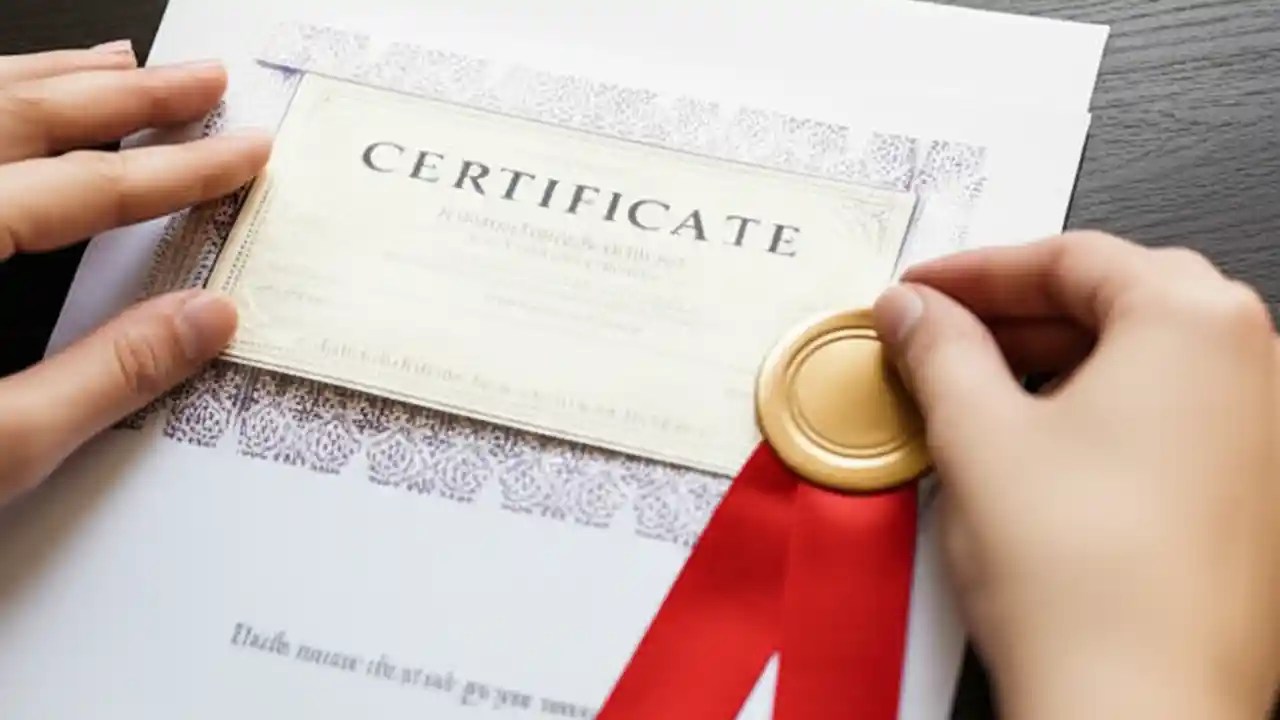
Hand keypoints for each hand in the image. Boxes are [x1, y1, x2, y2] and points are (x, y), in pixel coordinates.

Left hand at [0, 43, 269, 504]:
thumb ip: (108, 376)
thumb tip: (204, 321)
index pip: (84, 189)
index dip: (178, 173)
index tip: (242, 155)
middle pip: (22, 114)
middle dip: (127, 94)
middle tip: (201, 82)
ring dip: (51, 78)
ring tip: (120, 64)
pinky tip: (6, 99)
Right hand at [873, 232, 1278, 718]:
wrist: (1137, 710)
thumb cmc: (1087, 585)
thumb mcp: (977, 435)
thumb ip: (938, 349)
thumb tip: (916, 312)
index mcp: (1194, 323)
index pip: (1069, 257)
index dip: (974, 271)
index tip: (921, 292)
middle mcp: (1250, 365)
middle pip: (1112, 300)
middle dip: (1012, 313)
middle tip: (940, 334)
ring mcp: (1262, 433)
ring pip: (1141, 360)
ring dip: (1050, 362)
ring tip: (973, 392)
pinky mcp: (1252, 494)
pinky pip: (1165, 416)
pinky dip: (1093, 411)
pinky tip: (1031, 445)